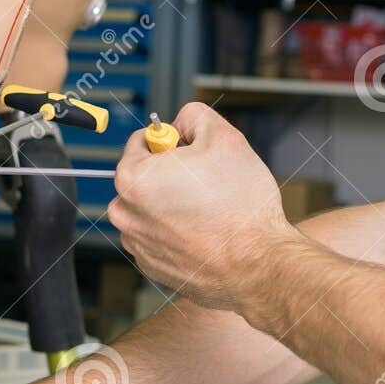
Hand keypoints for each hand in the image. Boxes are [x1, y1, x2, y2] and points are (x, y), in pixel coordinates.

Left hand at [107, 102, 297, 308]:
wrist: (258, 264)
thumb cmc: (241, 207)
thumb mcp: (224, 137)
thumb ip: (194, 116)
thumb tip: (182, 122)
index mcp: (133, 179)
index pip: (140, 142)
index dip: (172, 142)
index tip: (193, 154)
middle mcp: (126, 215)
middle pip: (143, 177)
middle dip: (170, 175)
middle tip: (207, 182)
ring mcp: (138, 245)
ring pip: (151, 209)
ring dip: (173, 204)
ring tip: (210, 210)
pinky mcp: (153, 267)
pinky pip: (159, 237)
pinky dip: (177, 232)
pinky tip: (205, 232)